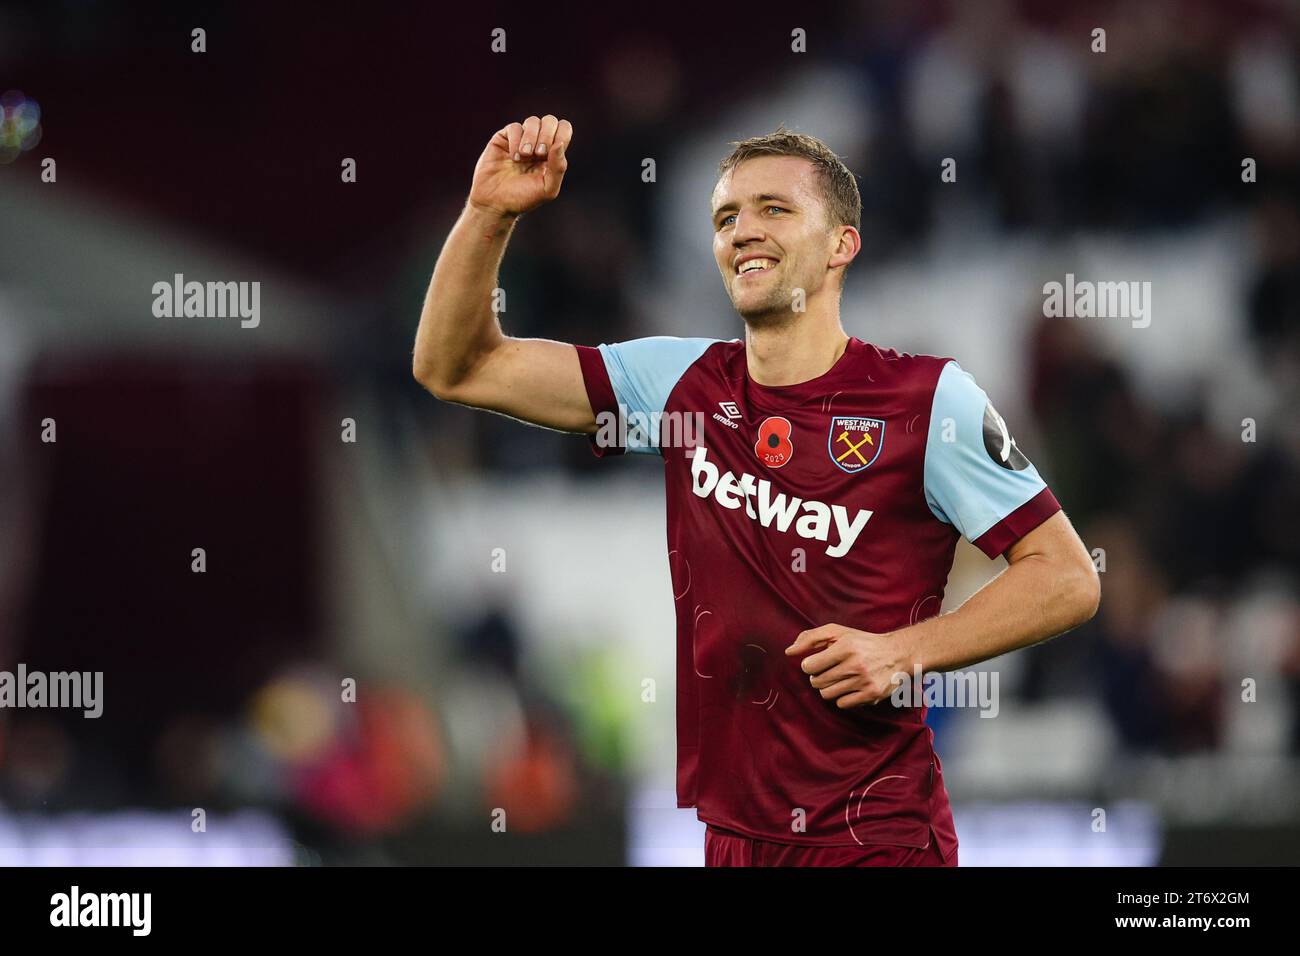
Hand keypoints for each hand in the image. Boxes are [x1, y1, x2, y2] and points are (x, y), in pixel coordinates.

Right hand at [469, 114, 572, 217]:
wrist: (496, 203)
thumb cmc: (523, 198)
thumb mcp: (548, 189)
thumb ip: (558, 168)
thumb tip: (560, 143)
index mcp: (552, 154)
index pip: (564, 129)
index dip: (562, 134)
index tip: (551, 153)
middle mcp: (538, 143)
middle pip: (550, 120)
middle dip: (546, 135)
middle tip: (539, 154)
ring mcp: (521, 139)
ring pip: (533, 121)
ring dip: (531, 138)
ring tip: (524, 156)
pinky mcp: (504, 138)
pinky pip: (515, 127)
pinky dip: (516, 141)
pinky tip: (513, 157)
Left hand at [785, 624, 913, 708]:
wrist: (897, 654)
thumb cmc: (862, 642)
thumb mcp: (837, 632)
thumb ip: (810, 638)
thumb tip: (789, 652)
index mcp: (846, 646)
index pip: (809, 666)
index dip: (809, 665)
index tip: (817, 662)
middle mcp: (856, 664)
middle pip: (816, 682)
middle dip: (818, 677)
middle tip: (830, 670)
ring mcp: (864, 681)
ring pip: (827, 695)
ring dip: (829, 687)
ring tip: (840, 678)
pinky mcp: (872, 695)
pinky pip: (842, 704)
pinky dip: (842, 697)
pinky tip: (850, 687)